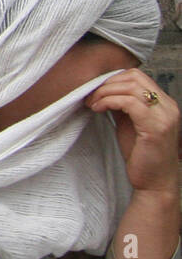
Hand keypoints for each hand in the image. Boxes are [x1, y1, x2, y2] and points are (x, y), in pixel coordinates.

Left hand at [85, 70, 179, 197]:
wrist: (155, 182)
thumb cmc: (142, 155)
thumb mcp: (129, 124)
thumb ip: (121, 106)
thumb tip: (104, 90)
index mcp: (165, 104)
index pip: (138, 76)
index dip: (113, 79)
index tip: (96, 90)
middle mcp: (169, 106)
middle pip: (134, 77)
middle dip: (106, 84)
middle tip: (90, 96)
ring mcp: (165, 116)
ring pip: (131, 87)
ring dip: (105, 92)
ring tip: (92, 104)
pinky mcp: (156, 128)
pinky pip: (129, 103)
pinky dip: (109, 101)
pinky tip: (98, 109)